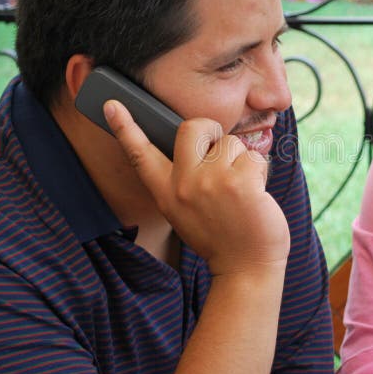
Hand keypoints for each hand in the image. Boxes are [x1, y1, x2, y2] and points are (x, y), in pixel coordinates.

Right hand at [103, 100, 289, 274]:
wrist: (246, 269)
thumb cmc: (223, 237)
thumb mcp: (187, 213)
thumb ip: (185, 182)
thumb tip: (202, 148)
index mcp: (166, 193)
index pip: (140, 154)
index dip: (125, 128)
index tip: (112, 104)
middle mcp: (183, 185)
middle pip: (191, 127)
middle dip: (210, 130)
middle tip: (220, 153)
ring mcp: (210, 181)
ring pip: (230, 143)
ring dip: (242, 161)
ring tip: (241, 191)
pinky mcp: (239, 182)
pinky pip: (254, 157)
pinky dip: (260, 174)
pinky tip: (256, 197)